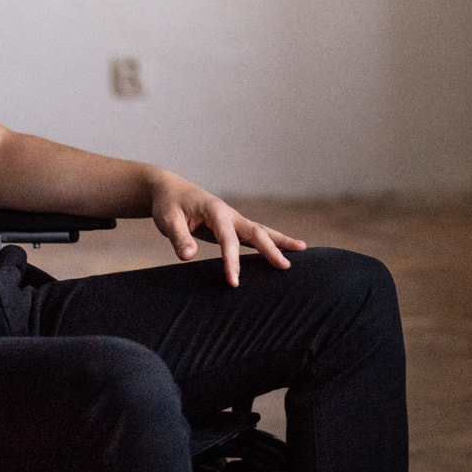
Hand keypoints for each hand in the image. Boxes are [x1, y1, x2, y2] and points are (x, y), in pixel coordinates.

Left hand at [151, 174, 306, 285]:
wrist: (170, 190)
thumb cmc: (168, 204)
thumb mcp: (167, 220)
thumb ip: (179, 237)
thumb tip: (188, 256)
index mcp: (215, 210)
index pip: (227, 239)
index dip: (232, 261)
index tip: (234, 282)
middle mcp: (229, 214)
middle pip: (255, 231)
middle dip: (271, 248)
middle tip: (286, 266)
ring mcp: (233, 220)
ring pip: (261, 231)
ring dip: (280, 241)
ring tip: (303, 250)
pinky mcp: (232, 227)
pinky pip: (254, 235)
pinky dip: (270, 242)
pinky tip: (283, 251)